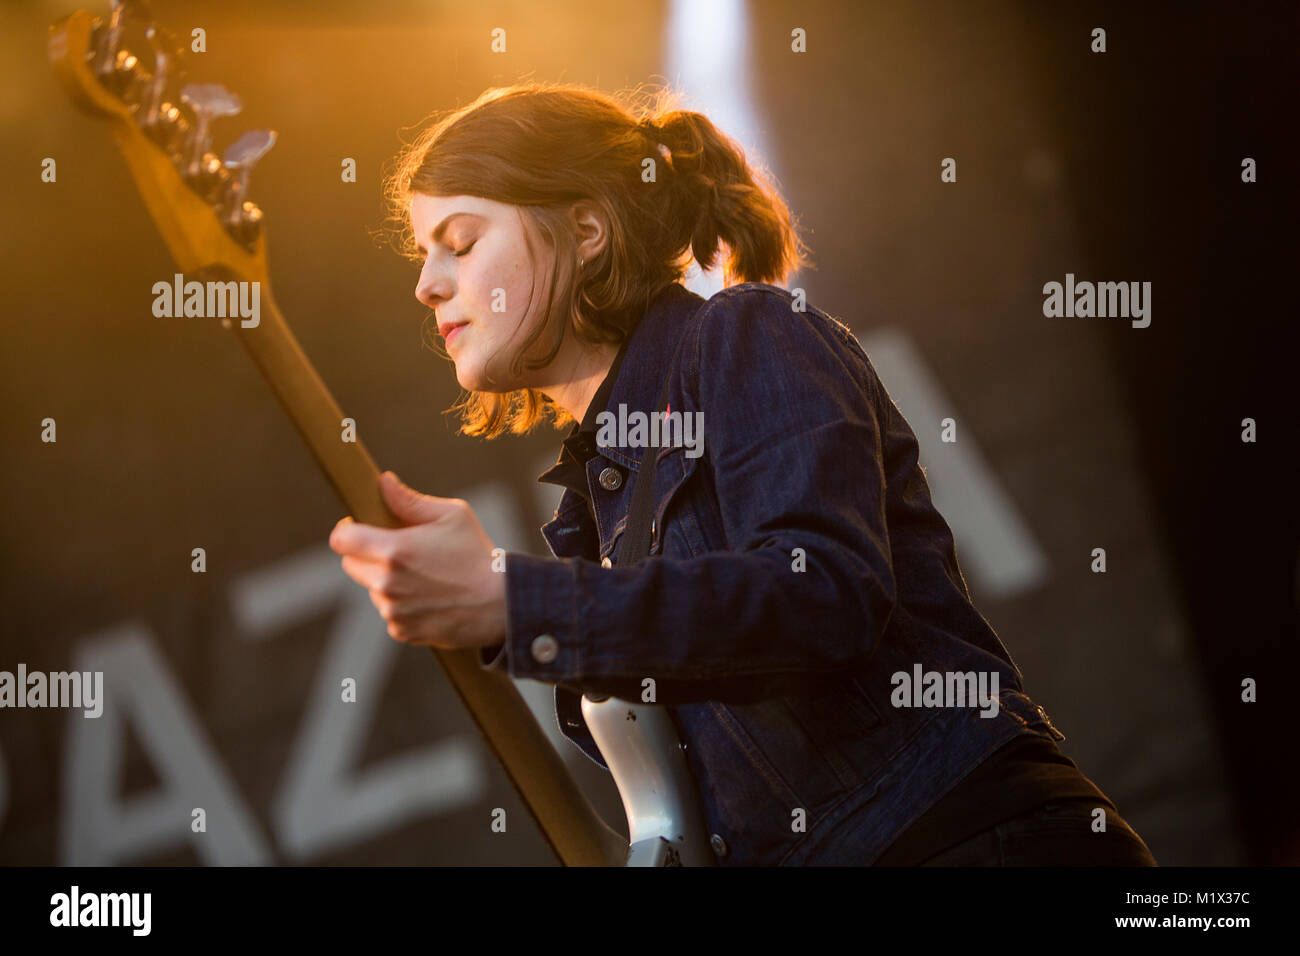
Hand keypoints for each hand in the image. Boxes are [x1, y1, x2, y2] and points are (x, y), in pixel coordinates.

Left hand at [328, 471, 506, 649]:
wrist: (502, 602)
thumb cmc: (478, 554)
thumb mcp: (452, 515)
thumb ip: (410, 500)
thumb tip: (383, 482)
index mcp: (394, 550)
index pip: (342, 540)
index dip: (347, 530)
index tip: (360, 527)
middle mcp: (387, 583)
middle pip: (351, 564)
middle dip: (367, 554)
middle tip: (398, 549)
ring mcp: (393, 610)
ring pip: (371, 589)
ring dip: (385, 581)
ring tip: (422, 576)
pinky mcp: (402, 630)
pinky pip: (389, 612)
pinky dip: (401, 604)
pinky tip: (428, 597)